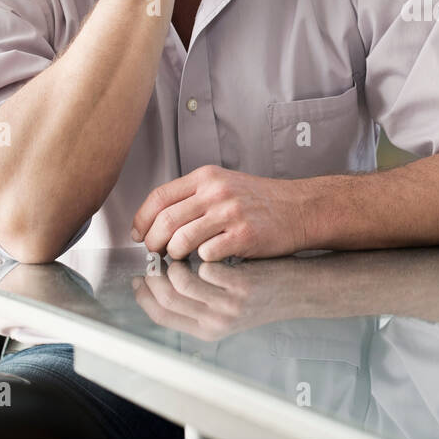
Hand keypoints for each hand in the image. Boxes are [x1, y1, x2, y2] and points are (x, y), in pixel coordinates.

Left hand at [130, 165, 313, 260]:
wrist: (299, 208)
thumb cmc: (261, 201)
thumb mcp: (224, 185)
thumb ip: (192, 197)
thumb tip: (155, 221)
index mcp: (207, 177)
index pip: (159, 197)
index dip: (142, 219)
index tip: (138, 234)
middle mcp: (216, 192)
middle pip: (165, 221)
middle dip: (154, 242)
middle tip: (156, 252)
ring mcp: (231, 213)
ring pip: (181, 240)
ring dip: (175, 255)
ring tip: (182, 257)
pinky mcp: (244, 235)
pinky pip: (207, 254)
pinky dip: (203, 261)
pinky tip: (211, 257)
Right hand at [132, 258, 292, 338]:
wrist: (301, 289)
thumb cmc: (263, 292)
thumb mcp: (227, 307)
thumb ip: (199, 302)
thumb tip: (163, 284)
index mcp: (206, 328)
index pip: (161, 315)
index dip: (144, 296)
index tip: (139, 278)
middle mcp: (215, 321)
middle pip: (166, 298)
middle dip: (154, 274)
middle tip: (153, 251)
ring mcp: (229, 304)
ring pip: (182, 283)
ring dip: (174, 259)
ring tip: (177, 244)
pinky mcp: (242, 284)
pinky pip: (207, 268)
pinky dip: (200, 250)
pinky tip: (203, 240)